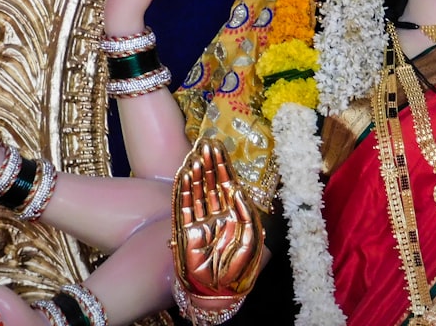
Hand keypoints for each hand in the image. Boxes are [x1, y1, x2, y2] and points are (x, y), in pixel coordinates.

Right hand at [173, 139, 263, 298]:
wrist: (219, 293)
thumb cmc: (240, 270)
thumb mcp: (253, 240)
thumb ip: (246, 213)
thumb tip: (238, 189)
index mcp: (235, 214)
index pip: (228, 183)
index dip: (224, 165)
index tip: (219, 146)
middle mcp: (218, 214)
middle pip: (212, 183)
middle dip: (210, 163)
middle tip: (206, 142)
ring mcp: (201, 222)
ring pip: (198, 191)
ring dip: (197, 172)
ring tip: (196, 153)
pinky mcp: (185, 232)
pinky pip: (183, 207)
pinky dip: (183, 190)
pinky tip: (184, 174)